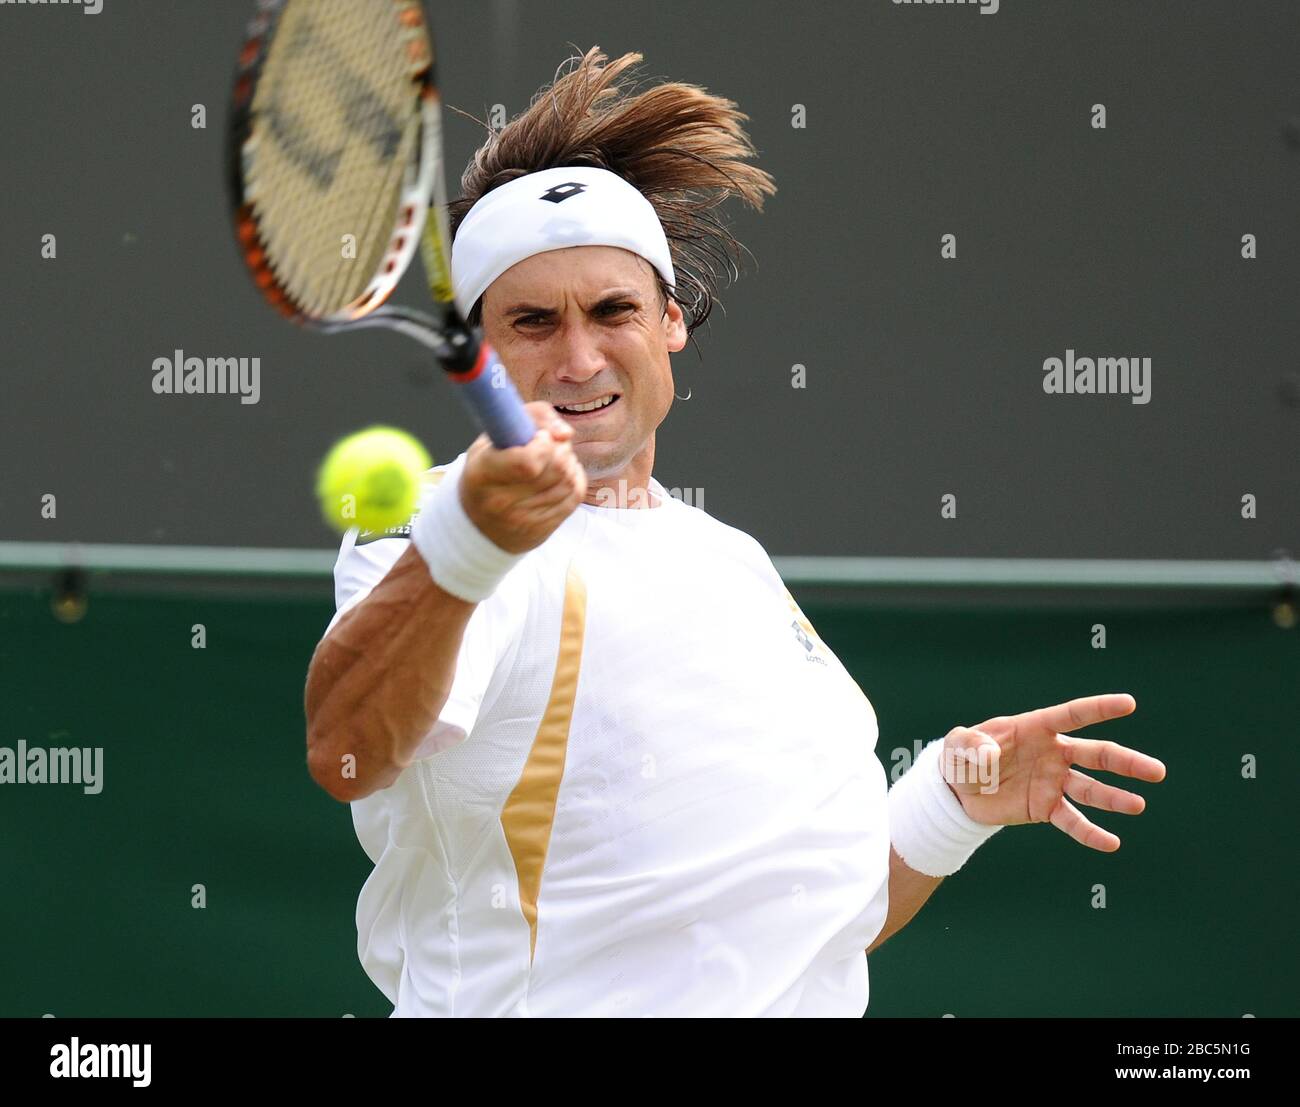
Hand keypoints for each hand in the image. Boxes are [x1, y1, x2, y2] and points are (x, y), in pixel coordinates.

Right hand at [460, 402, 586, 553]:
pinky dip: (575, 478)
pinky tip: (562, 475)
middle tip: (550, 445)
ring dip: (569, 463)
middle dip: (561, 448)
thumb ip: (531, 418)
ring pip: (569, 480)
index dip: (544, 444)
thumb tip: (566, 434)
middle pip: (557, 468)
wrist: (479, 525)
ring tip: (553, 459)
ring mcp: (524, 520)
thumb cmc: (488, 470)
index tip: (540, 437)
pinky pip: (575, 495)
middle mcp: (502, 501)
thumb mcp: (494, 436)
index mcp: (483, 474)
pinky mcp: (543, 529)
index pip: (528, 462)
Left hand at [940, 693, 1165, 850]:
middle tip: (1156, 771)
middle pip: (1096, 755)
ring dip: (1115, 798)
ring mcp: (1053, 782)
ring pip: (1091, 789)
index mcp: (1035, 728)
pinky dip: (1090, 832)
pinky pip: (1072, 820)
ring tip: (1137, 805)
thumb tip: (989, 754)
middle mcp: (1053, 753)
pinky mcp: (1045, 808)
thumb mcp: (958, 745)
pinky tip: (1111, 843)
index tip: (1129, 703)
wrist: (958, 790)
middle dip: (1126, 762)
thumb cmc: (963, 756)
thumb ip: (970, 743)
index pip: (1072, 715)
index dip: (1099, 708)